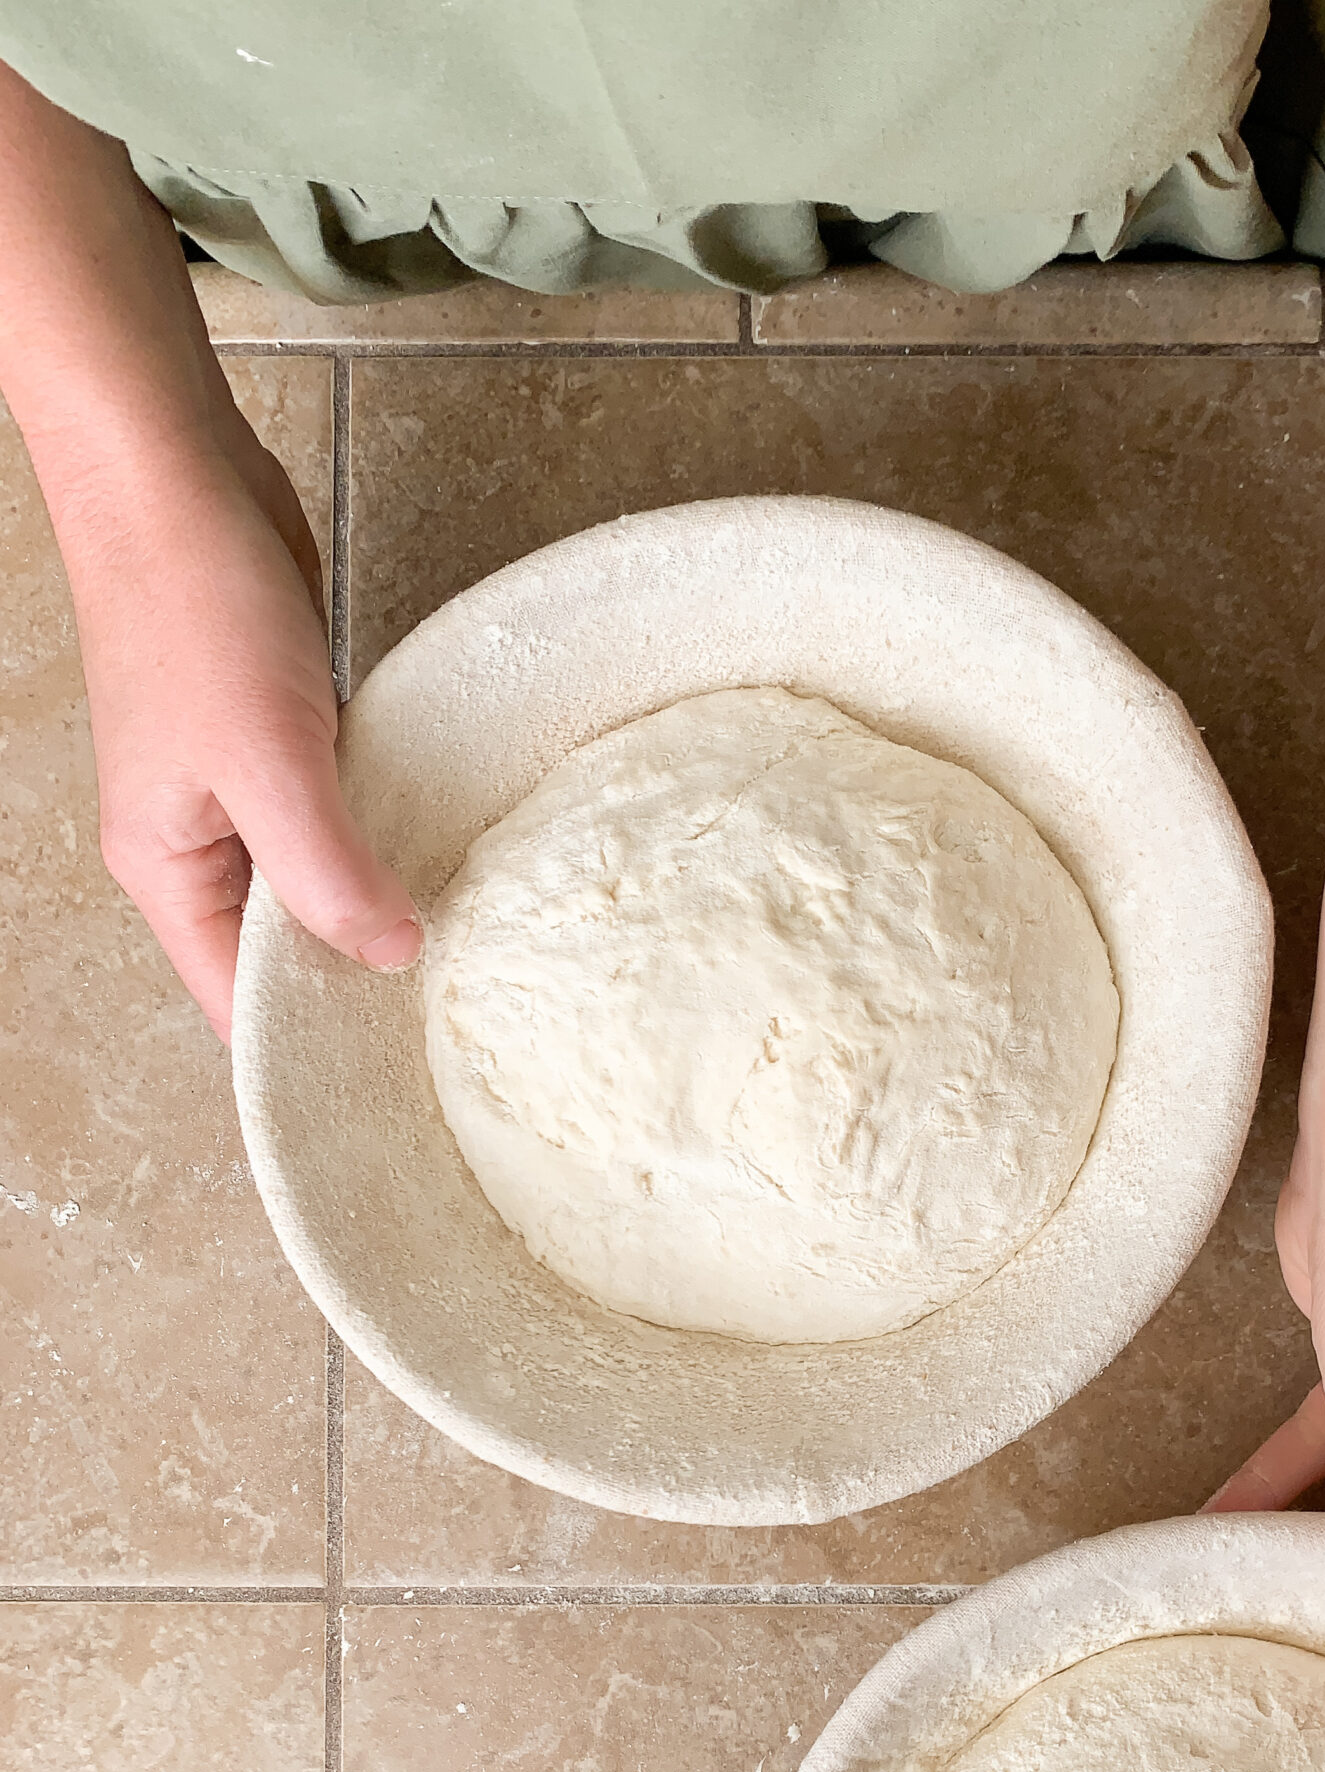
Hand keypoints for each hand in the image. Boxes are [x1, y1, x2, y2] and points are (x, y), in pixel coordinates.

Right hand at [56, 411, 419, 1040]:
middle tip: (463, 1018)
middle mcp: (201, 842)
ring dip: (383, 899)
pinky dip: (388, 828)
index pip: (237, 1000)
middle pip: (286, 948)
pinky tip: (451, 848)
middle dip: (361, 978)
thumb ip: (325, 870)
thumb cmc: (192, 606)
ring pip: (322, 877)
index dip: (312, 1040)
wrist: (174, 468)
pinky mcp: (284, 732)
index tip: (404, 1070)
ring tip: (474, 948)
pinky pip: (342, 810)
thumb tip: (394, 955)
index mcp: (169, 870)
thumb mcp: (266, 759)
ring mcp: (243, 786)